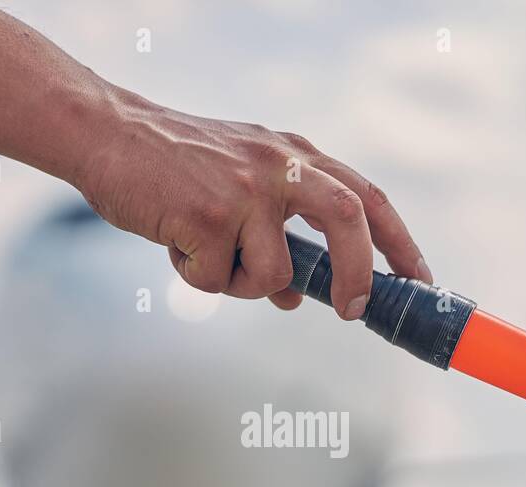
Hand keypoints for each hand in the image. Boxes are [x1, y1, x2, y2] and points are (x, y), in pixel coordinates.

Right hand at [74, 88, 433, 319]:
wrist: (107, 136)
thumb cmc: (172, 169)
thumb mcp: (238, 191)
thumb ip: (275, 234)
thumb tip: (293, 297)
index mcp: (293, 155)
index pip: (365, 196)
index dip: (398, 241)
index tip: (418, 280)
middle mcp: (278, 164)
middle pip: (349, 218)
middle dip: (359, 274)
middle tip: (350, 312)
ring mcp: (245, 188)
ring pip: (274, 274)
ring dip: (243, 286)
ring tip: (205, 255)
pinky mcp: (209, 214)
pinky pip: (217, 279)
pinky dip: (196, 277)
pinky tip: (174, 243)